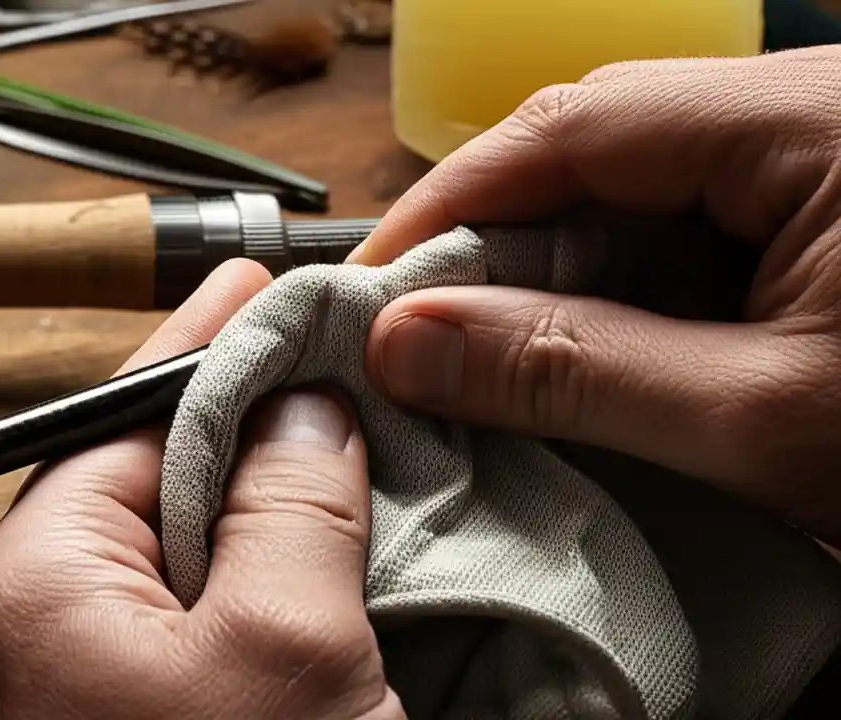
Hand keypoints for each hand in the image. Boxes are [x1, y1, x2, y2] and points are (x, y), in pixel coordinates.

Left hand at [0, 259, 402, 719]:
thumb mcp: (288, 652)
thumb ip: (293, 512)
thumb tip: (301, 413)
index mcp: (22, 593)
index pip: (123, 427)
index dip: (209, 356)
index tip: (258, 289)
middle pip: (129, 496)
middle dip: (229, 442)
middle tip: (318, 384)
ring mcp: (28, 696)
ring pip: (145, 574)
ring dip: (233, 531)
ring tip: (321, 481)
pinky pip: (146, 640)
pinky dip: (218, 606)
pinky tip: (283, 588)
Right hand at [348, 46, 840, 542]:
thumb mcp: (765, 421)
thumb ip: (572, 372)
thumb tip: (406, 343)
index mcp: (816, 121)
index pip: (573, 127)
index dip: (447, 204)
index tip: (365, 289)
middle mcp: (811, 117)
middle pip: (590, 152)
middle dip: (489, 246)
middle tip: (412, 343)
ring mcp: (816, 166)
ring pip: (629, 198)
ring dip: (546, 282)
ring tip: (479, 365)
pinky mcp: (819, 222)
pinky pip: (681, 237)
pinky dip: (612, 301)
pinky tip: (573, 363)